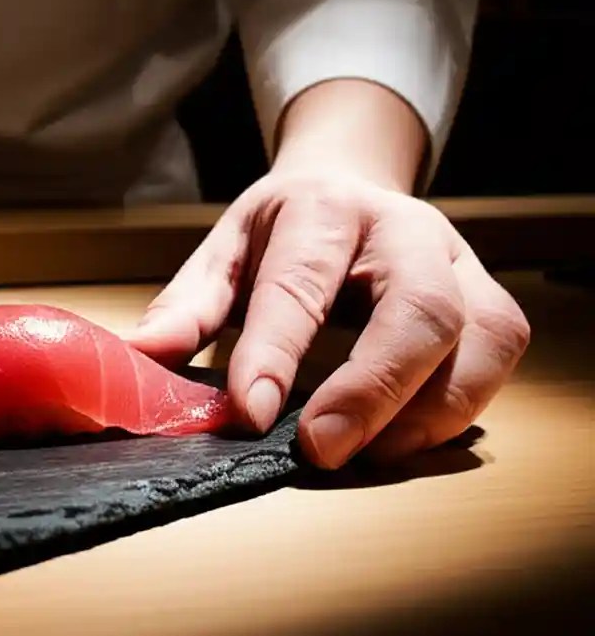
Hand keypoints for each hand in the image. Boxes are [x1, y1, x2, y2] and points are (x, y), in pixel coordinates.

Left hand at [128, 171, 529, 468]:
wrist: (352, 181)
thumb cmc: (284, 228)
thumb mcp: (225, 250)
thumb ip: (186, 306)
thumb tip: (136, 356)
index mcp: (322, 208)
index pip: (301, 283)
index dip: (275, 351)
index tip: (249, 413)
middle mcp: (404, 228)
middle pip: (419, 309)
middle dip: (373, 388)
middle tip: (320, 449)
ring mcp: (458, 260)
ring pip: (480, 337)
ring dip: (428, 410)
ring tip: (366, 453)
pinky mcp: (487, 297)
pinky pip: (498, 358)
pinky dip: (459, 410)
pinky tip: (404, 438)